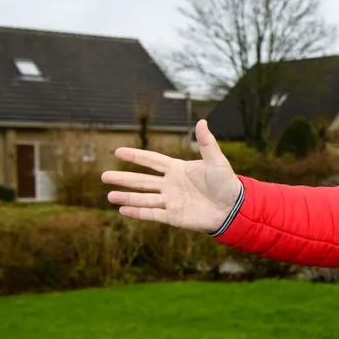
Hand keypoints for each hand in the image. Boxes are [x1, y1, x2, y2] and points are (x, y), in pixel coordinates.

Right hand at [101, 120, 241, 232]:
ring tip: (109, 196)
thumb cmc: (228, 183)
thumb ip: (206, 143)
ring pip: (144, 198)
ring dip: (127, 197)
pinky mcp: (174, 216)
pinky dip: (138, 213)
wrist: (235, 209)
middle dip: (123, 178)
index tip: (117, 151)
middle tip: (103, 176)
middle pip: (142, 180)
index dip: (136, 156)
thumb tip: (202, 121)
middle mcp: (171, 185)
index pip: (152, 160)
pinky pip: (152, 214)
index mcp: (178, 169)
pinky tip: (122, 211)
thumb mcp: (216, 161)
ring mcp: (171, 201)